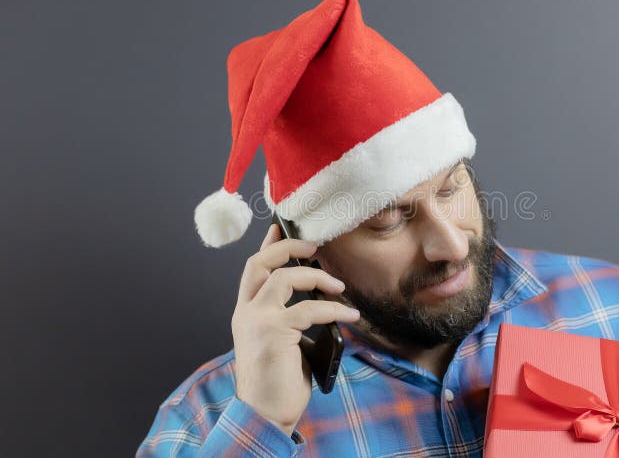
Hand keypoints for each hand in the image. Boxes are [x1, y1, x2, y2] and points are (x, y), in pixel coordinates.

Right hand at [230, 224, 359, 436]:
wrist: (265, 413)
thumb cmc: (278, 380)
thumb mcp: (280, 341)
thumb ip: (288, 317)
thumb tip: (320, 297)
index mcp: (246, 312)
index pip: (253, 269)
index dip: (269, 245)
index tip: (280, 227)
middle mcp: (246, 311)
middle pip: (261, 262)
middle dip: (288, 246)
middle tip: (314, 246)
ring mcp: (257, 320)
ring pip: (285, 278)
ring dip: (317, 276)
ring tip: (339, 286)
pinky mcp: (274, 332)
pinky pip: (310, 309)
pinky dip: (334, 308)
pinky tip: (351, 314)